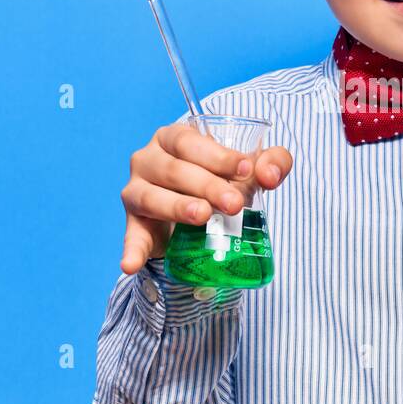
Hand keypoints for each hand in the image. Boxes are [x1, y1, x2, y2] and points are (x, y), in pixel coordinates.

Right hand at [120, 121, 293, 273]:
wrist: (203, 218)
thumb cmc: (223, 182)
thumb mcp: (250, 171)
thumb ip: (271, 163)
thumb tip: (271, 175)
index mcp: (173, 139)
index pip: (190, 142)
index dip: (218, 155)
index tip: (246, 169)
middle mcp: (148, 160)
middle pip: (173, 169)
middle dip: (206, 185)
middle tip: (234, 202)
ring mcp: (137, 192)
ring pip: (151, 197)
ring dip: (177, 207)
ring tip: (203, 216)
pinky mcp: (135, 225)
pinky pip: (131, 237)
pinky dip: (131, 251)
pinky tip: (131, 264)